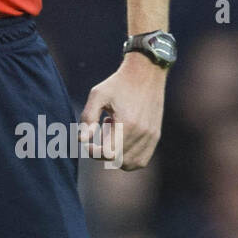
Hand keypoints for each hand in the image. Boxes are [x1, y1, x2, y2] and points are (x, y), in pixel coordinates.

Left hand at [78, 53, 166, 169]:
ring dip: (117, 155)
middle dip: (104, 152)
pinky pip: (141, 160)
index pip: (108, 154)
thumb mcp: (97, 94)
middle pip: (117, 161)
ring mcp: (151, 136)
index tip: (88, 142)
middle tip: (102, 130)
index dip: (93, 152)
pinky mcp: (155, 136)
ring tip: (115, 131)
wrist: (145, 73)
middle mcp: (142, 133)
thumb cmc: (118, 83)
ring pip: (130, 164)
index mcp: (127, 124)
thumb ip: (88, 118)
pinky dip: (128, 157)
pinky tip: (123, 137)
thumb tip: (81, 140)